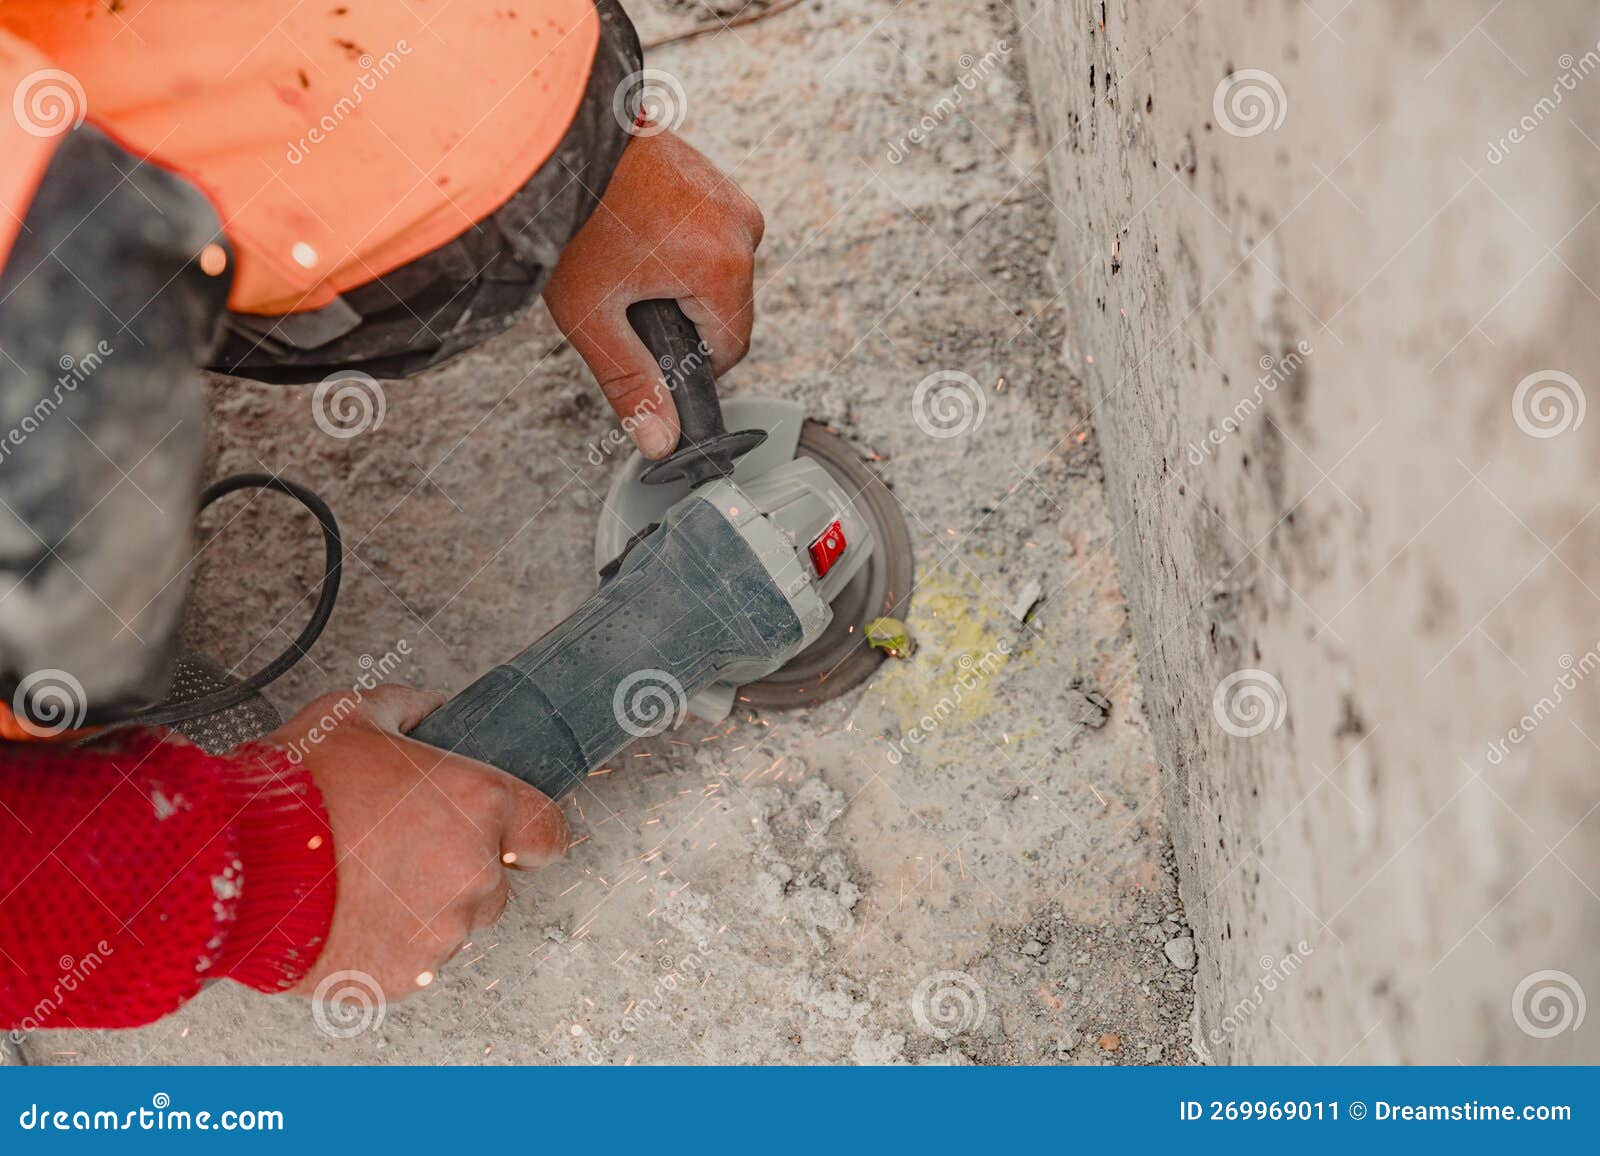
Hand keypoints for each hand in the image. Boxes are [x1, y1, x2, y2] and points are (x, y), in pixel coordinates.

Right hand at [270, 686, 567, 1003]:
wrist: (232, 862)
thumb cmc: (294, 790)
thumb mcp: (354, 715)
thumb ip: (408, 709)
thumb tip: (428, 710)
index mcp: (480, 803)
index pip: (550, 833)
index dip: (528, 833)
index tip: (510, 835)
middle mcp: (474, 871)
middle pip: (496, 881)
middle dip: (458, 867)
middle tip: (400, 849)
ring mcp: (441, 932)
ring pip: (453, 924)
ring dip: (423, 909)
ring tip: (362, 881)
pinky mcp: (403, 975)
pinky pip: (412, 962)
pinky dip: (388, 946)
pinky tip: (346, 913)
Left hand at [543, 129, 764, 457]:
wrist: (555, 136)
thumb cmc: (571, 218)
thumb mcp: (592, 317)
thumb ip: (631, 384)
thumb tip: (661, 442)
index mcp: (723, 268)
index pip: (730, 349)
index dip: (688, 362)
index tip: (645, 346)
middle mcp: (741, 228)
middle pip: (725, 309)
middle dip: (679, 315)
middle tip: (621, 294)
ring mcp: (730, 195)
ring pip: (716, 272)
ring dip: (677, 279)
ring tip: (622, 257)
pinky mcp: (714, 176)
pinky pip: (708, 234)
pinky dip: (677, 243)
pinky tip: (632, 231)